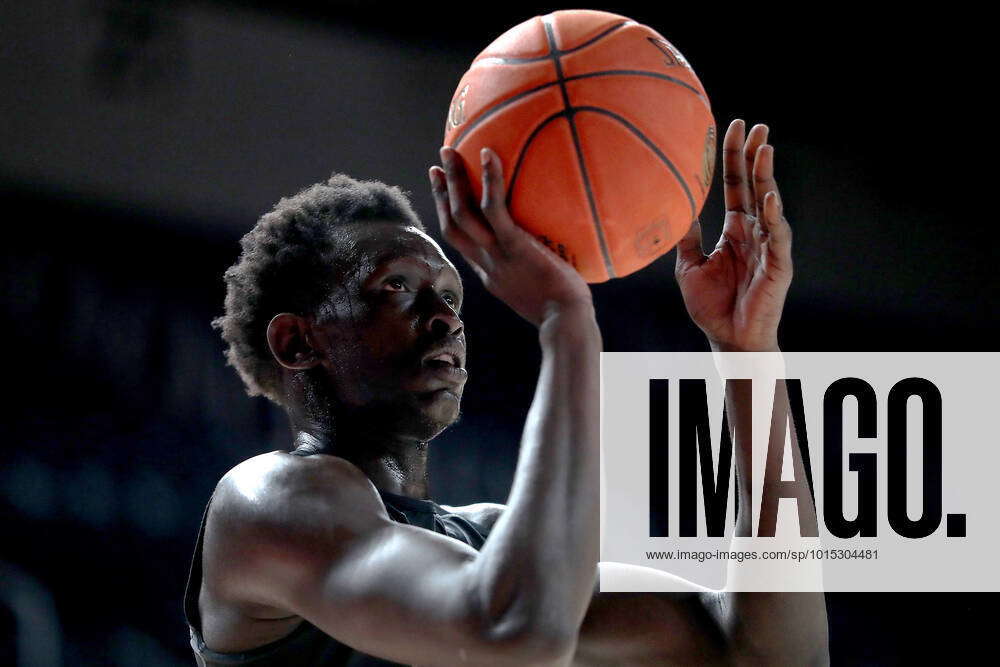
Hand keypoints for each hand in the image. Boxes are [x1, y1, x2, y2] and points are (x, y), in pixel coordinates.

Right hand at [430, 146, 592, 326]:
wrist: (565, 323)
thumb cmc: (566, 314)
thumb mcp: (543, 296)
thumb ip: (540, 276)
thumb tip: (560, 259)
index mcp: (491, 276)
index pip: (464, 246)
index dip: (451, 220)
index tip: (446, 198)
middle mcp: (486, 265)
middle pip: (452, 226)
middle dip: (440, 196)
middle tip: (436, 167)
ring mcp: (496, 255)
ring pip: (462, 215)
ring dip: (452, 181)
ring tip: (448, 152)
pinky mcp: (513, 246)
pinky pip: (494, 208)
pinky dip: (489, 180)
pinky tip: (488, 154)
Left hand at [674, 119, 792, 351]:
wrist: (728, 339)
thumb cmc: (711, 307)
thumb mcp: (689, 267)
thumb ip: (686, 238)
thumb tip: (676, 208)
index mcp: (735, 230)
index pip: (736, 185)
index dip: (734, 157)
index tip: (732, 126)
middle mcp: (754, 232)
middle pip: (756, 185)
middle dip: (755, 155)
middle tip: (756, 125)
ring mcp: (768, 246)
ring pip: (769, 203)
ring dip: (767, 176)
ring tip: (764, 147)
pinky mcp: (778, 265)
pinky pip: (777, 236)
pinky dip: (775, 215)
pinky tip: (770, 196)